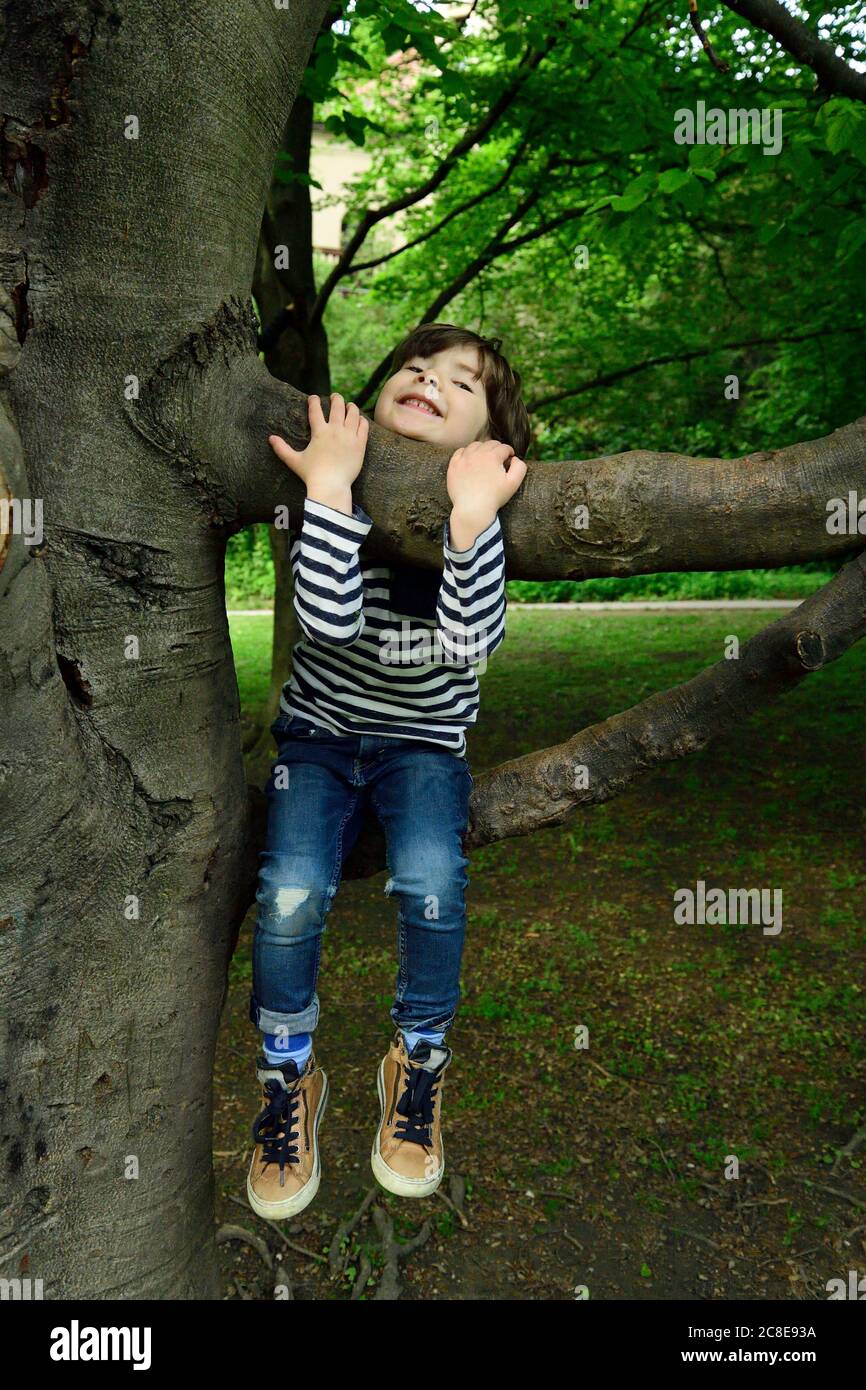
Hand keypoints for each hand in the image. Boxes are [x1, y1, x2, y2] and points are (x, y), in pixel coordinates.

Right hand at [268, 393, 368, 512]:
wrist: (331, 486)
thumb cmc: (311, 475)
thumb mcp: (294, 461)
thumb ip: (282, 449)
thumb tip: (270, 438)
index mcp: (319, 432)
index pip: (315, 410)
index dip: (313, 401)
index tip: (313, 397)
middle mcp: (335, 430)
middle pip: (337, 406)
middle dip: (336, 398)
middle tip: (335, 396)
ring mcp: (349, 436)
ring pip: (353, 414)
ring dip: (351, 407)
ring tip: (349, 405)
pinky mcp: (360, 445)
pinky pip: (363, 427)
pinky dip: (362, 420)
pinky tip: (360, 419)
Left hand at [447, 439, 526, 533]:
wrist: (472, 509)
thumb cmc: (494, 497)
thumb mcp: (513, 483)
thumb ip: (520, 467)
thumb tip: (514, 458)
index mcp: (492, 456)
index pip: (504, 447)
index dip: (509, 452)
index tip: (509, 458)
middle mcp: (477, 454)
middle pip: (490, 444)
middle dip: (497, 449)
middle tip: (499, 459)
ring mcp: (463, 459)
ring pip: (475, 445)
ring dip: (482, 449)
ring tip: (485, 458)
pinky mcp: (454, 465)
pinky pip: (460, 452)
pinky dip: (466, 453)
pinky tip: (471, 460)